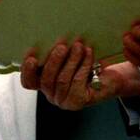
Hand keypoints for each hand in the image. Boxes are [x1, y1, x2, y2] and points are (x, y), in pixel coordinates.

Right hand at [20, 40, 139, 110]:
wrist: (112, 78)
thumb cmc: (89, 63)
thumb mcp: (71, 56)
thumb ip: (60, 51)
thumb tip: (54, 37)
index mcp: (45, 83)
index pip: (29, 82)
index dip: (27, 71)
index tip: (31, 57)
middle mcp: (52, 94)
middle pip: (46, 80)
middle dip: (54, 61)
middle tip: (62, 45)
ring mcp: (64, 101)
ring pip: (62, 80)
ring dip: (71, 60)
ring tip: (79, 45)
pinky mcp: (78, 102)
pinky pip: (77, 82)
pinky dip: (83, 65)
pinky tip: (89, 53)